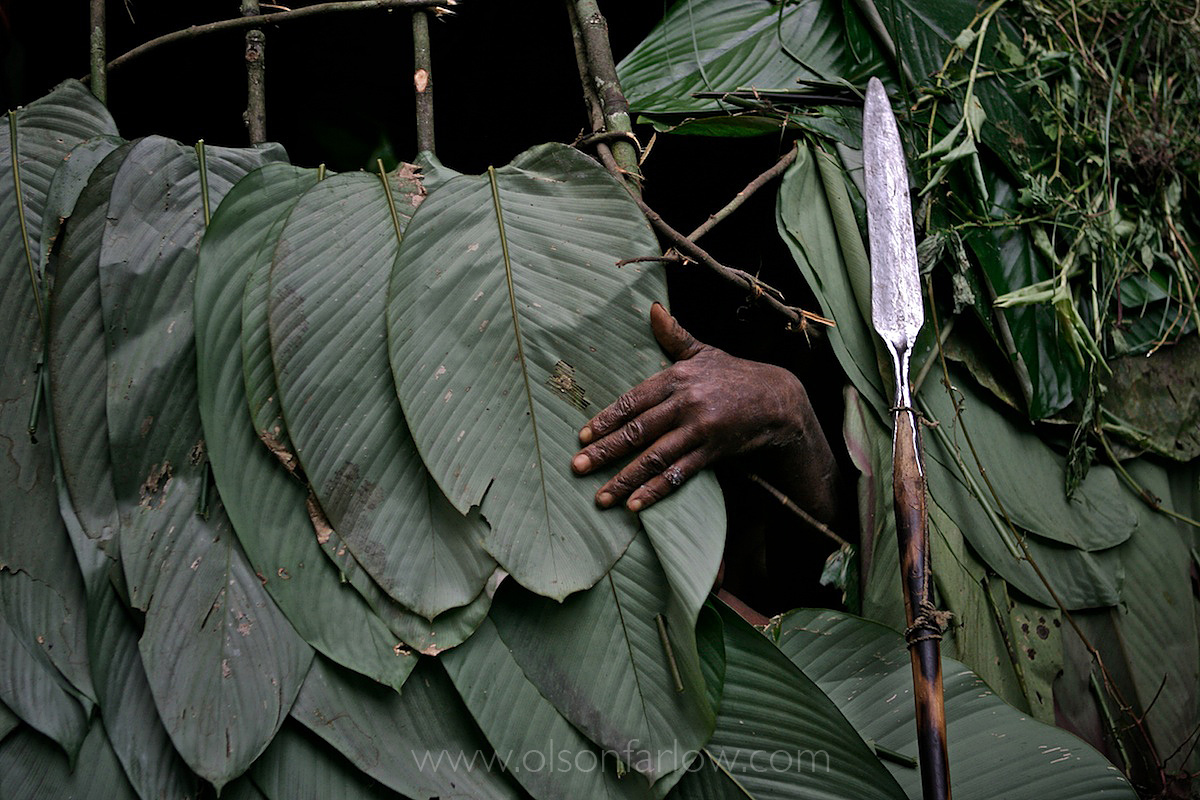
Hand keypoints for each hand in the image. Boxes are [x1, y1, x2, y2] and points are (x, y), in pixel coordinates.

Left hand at [571, 303, 830, 512]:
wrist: (778, 401)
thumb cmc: (734, 376)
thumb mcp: (703, 352)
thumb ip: (673, 335)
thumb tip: (652, 307)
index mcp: (677, 378)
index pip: (633, 400)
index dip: (607, 418)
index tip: (583, 435)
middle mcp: (685, 403)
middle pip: (638, 430)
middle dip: (605, 451)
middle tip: (577, 466)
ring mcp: (699, 429)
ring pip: (654, 457)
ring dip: (625, 479)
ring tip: (601, 497)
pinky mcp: (713, 451)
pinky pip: (679, 474)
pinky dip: (656, 490)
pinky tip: (635, 505)